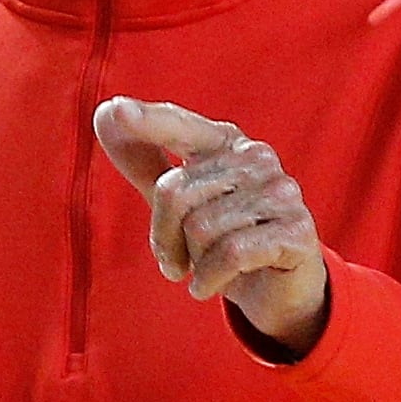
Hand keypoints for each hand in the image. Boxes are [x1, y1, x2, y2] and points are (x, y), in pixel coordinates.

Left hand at [92, 97, 331, 356]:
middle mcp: (257, 158)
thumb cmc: (223, 236)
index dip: (149, 121)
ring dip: (192, 263)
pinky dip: (209, 278)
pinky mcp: (296, 232)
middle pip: (175, 191)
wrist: (277, 289)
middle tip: (173, 262)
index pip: (180, 126)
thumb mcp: (178, 201)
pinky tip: (207, 285)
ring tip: (204, 270)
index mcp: (225, 142)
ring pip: (201, 228)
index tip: (115, 112)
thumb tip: (104, 115)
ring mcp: (281, 192)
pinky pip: (230, 253)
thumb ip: (143, 160)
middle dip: (164, 237)